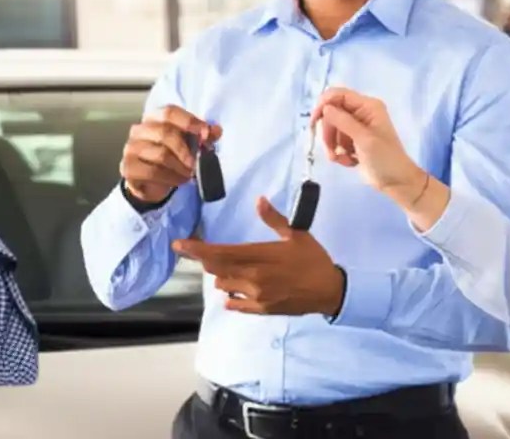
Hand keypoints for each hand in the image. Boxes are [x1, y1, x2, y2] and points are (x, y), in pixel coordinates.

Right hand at [120, 105, 221, 204]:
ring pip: (161, 155)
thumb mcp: (189, 143)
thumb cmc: (171, 157)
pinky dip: (170, 178)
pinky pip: (153, 172)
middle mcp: (139, 130)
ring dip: (180, 167)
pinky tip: (178, 181)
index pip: (170, 112)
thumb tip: (216, 130)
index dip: (189, 121)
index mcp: (154, 118)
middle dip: (186, 150)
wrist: (150, 182)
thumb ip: (203, 135)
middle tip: (197, 164)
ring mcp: (131, 148)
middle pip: (165, 133)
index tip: (206, 133)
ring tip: (189, 174)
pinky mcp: (128, 167)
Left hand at [172, 197, 344, 316]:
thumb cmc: (314, 260)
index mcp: (260, 256)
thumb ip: (274, 219)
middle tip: (196, 249)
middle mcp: (253, 277)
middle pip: (216, 268)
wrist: (330, 292)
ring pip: (223, 285)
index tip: (179, 244)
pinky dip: (230, 295)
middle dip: (202, 258)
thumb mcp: (297, 235)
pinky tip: (235, 288)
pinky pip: (234, 304)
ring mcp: (256, 296)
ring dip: (220, 275)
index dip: (196, 248)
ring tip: (229, 266)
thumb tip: (259, 200)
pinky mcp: (261, 309)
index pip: (220, 252)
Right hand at [310, 88, 427, 206]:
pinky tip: (349, 161)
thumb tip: (325, 108)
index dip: (323, 105)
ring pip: (331, 129)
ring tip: (342, 159)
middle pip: (332, 113)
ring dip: (333, 146)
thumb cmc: (384, 158)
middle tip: (332, 150)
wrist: (395, 182)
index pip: (338, 94)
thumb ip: (343, 121)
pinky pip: (335, 141)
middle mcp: (361, 112)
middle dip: (329, 133)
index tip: (314, 122)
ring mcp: (356, 127)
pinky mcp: (352, 141)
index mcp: (368, 106)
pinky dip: (338, 152)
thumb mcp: (364, 139)